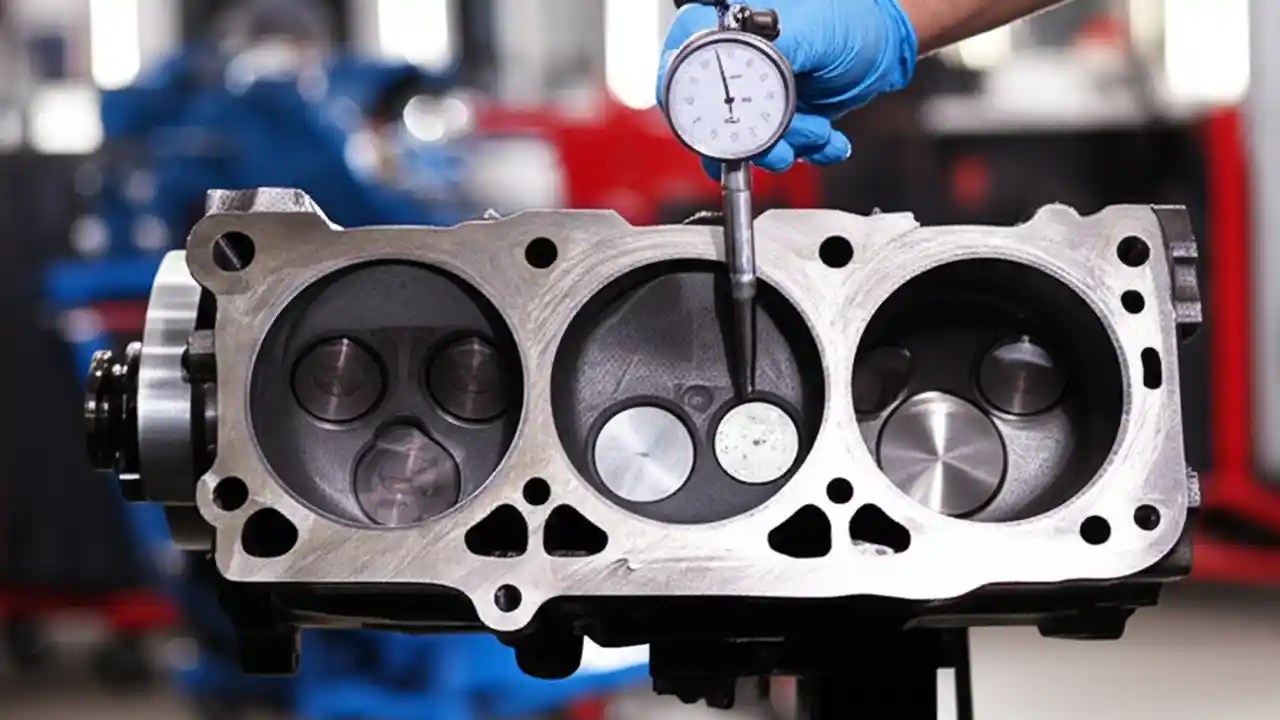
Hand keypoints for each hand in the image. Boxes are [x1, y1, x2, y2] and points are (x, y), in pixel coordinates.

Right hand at [657, 0, 917, 175]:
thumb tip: (740, 75)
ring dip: (785, 147)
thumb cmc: (854, 15)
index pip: (680, 65)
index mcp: (725, 25)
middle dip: (754, 138)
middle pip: (711, 116)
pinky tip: (828, 140)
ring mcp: (757, 92)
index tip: (713, 130)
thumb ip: (771, 50)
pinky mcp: (781, 117)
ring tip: (817, 130)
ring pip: (746, 140)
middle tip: (785, 141)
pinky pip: (780, 147)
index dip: (685, 103)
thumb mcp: (811, 28)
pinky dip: (806, 152)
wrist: (890, 41)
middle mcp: (734, 61)